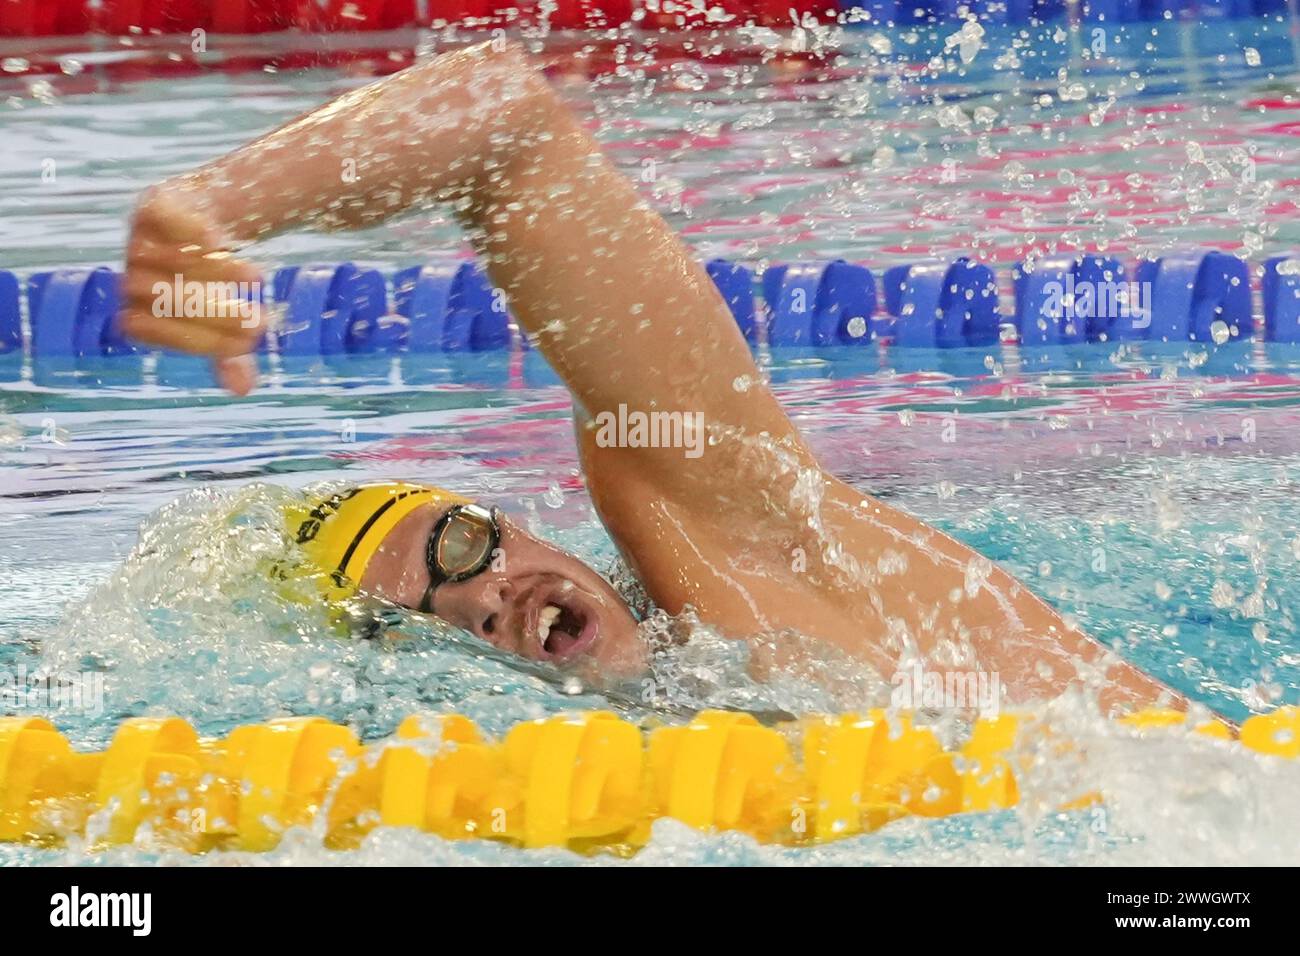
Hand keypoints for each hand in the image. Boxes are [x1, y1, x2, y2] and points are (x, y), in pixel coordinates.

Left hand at [120, 185, 263, 394]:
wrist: (201, 220)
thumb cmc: (208, 284)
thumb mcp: (220, 322)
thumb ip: (228, 354)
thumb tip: (243, 389)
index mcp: (137, 316)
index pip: (161, 334)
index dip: (203, 341)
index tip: (248, 344)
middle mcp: (130, 282)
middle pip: (168, 300)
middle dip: (217, 313)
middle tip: (260, 321)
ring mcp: (138, 243)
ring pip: (174, 261)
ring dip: (218, 272)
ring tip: (259, 280)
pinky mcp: (152, 208)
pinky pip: (169, 222)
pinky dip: (195, 233)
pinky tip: (225, 243)